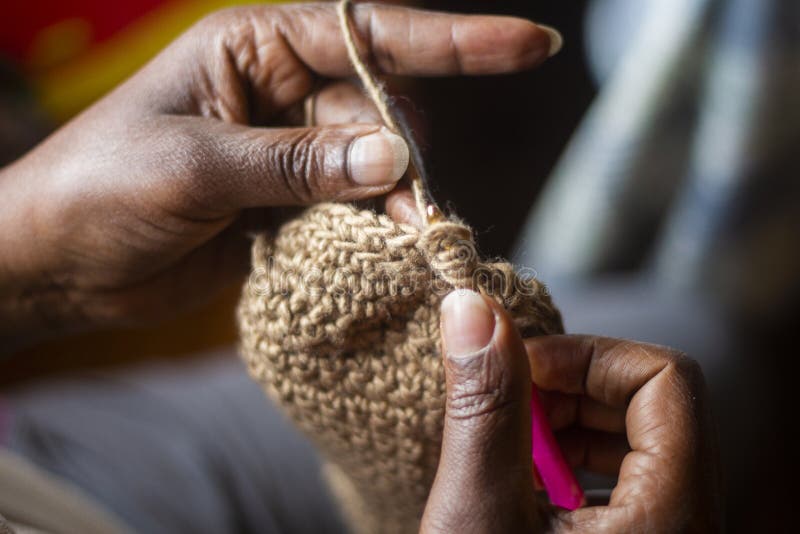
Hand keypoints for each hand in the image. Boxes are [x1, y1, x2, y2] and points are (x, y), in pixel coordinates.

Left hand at [0, 3, 556, 345]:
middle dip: (409, 162)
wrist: (58, 264)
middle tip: (421, 217)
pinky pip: (349, 210)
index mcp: (255, 49)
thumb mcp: (196, 167)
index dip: (455, 43)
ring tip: (409, 244)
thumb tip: (396, 161)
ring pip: (373, 170)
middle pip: (382, 113)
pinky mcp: (287, 204)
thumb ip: (298, 162)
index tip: (530, 49)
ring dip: (394, 206)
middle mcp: (279, 91)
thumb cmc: (102, 191)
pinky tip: (381, 254)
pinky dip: (369, 232)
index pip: (371, 34)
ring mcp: (288, 151)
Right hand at [422, 290, 721, 532]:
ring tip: (505, 442)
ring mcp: (663, 530)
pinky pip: (620, 472)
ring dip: (562, 421)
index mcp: (673, 512)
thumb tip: (472, 307)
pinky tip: (518, 476)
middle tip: (505, 405)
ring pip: (632, 436)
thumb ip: (485, 405)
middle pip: (651, 401)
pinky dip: (566, 456)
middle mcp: (687, 520)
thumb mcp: (481, 510)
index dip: (590, 357)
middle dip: (566, 388)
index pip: (667, 378)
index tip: (522, 368)